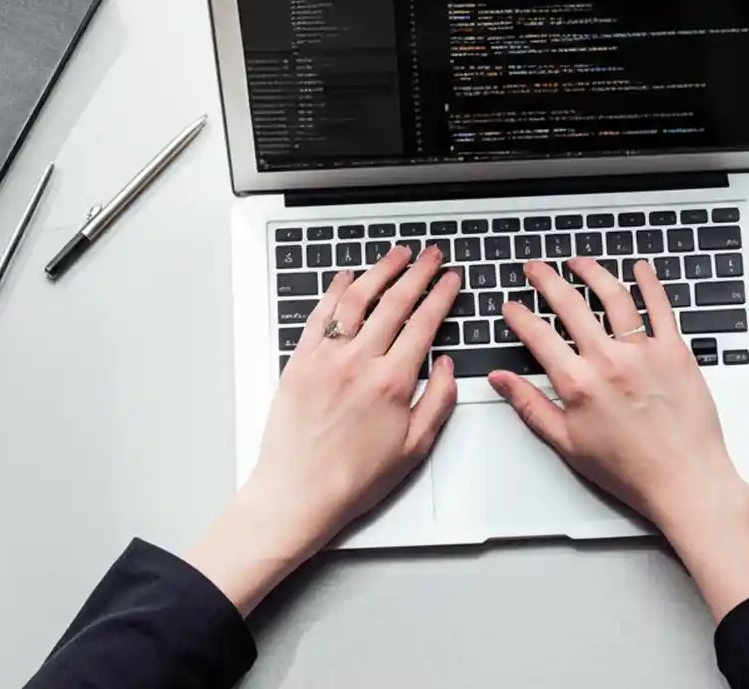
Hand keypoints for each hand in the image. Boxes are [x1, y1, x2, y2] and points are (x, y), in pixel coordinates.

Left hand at [188, 245, 459, 613]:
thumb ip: (438, 401)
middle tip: (431, 255)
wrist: (298, 494)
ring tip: (397, 255)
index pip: (425, 323)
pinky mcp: (299, 362)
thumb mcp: (414, 448)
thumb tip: (449, 368)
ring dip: (380, 271)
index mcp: (393, 382)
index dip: (442, 295)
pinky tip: (346, 278)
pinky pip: (320, 315)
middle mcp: (359, 362)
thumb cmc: (353, 479)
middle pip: (395, 302)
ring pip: (357, 299)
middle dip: (418, 272)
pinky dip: (335, 291)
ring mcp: (326, 358)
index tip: (451, 279)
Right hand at [488, 258, 737, 526]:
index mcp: (578, 384)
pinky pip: (661, 307)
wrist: (684, 480)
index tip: (511, 306)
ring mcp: (644, 352)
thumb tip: (501, 381)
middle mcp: (608, 361)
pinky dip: (650, 283)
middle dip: (546, 280)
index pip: (538, 335)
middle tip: (535, 268)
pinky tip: (640, 268)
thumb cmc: (629, 469)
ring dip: (592, 272)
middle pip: (570, 305)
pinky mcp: (675, 352)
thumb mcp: (567, 443)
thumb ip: (530, 405)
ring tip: (579, 262)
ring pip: (613, 296)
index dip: (518, 316)